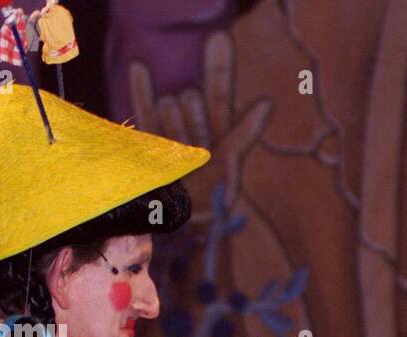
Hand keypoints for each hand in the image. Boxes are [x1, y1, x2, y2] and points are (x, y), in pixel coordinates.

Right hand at [128, 31, 272, 216]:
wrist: (183, 227)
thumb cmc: (213, 202)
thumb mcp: (233, 165)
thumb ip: (245, 131)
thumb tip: (267, 102)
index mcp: (219, 135)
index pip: (219, 94)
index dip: (219, 68)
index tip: (219, 39)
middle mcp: (195, 130)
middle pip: (193, 101)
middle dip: (194, 119)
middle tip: (197, 151)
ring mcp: (172, 136)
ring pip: (171, 108)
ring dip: (174, 124)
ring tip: (177, 151)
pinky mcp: (149, 144)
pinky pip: (145, 113)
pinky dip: (142, 91)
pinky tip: (139, 67)